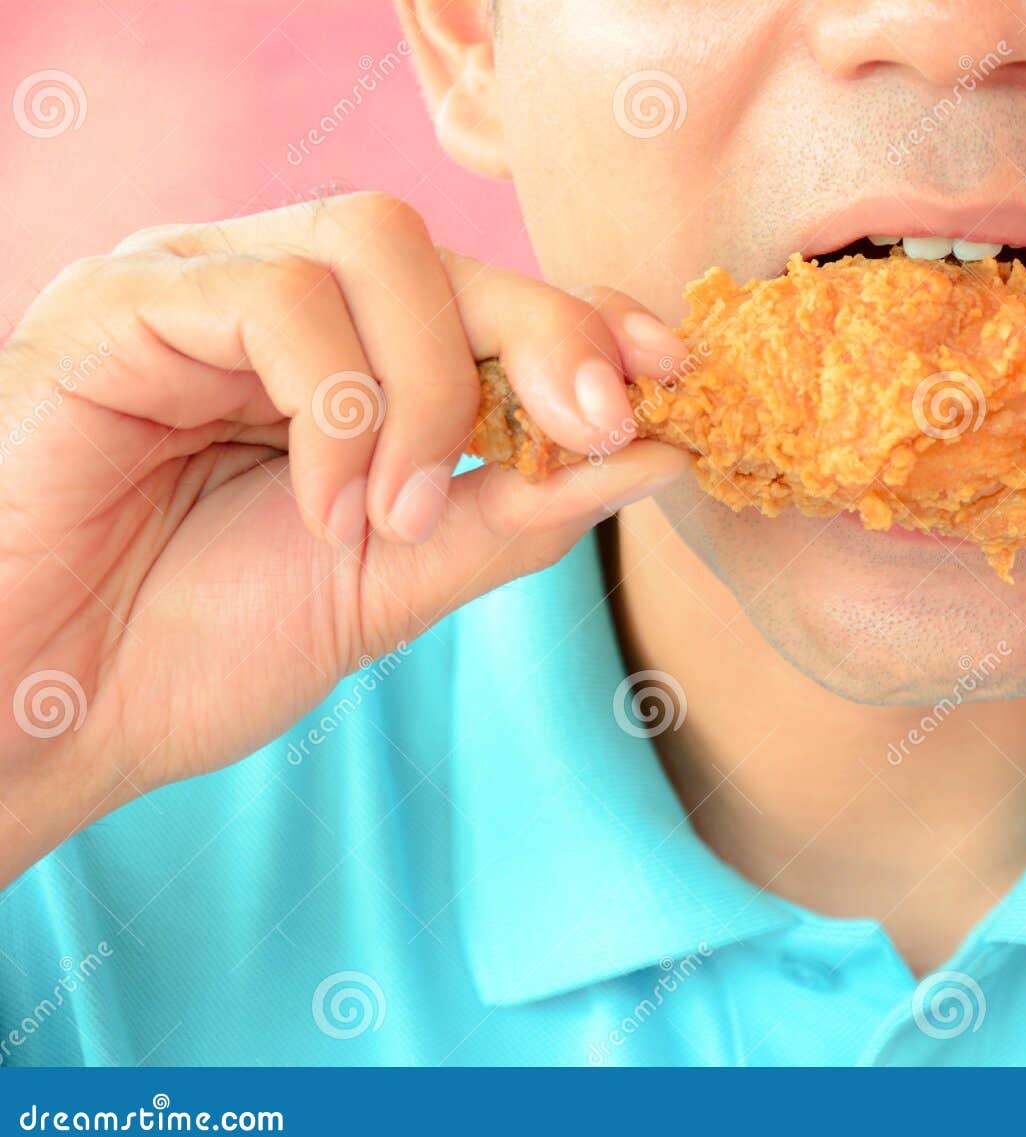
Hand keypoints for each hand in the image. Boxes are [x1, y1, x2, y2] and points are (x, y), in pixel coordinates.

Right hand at [0, 191, 689, 881]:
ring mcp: (193, 288)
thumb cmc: (211, 642)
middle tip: (594, 424)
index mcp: (343, 353)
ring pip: (369, 247)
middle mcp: (273, 299)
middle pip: (442, 250)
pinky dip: (335, 407)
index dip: (586, 318)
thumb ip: (522, 512)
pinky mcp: (117, 306)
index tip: (675, 376)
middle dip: (542, 333)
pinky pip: (269, 298)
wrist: (62, 711)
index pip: (483, 291)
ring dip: (424, 392)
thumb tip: (660, 453)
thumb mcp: (405, 578)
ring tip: (396, 517)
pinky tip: (325, 504)